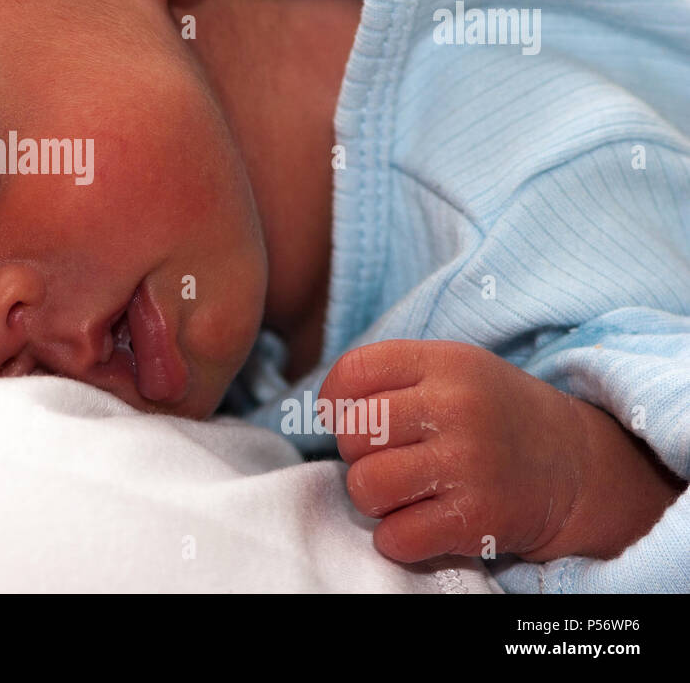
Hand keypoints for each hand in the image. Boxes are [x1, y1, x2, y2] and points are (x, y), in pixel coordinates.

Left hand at [319, 340, 683, 563]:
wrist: (577, 465)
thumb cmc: (492, 414)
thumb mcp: (450, 370)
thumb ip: (388, 376)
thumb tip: (322, 408)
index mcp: (444, 362)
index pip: (351, 373)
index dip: (334, 402)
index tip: (351, 418)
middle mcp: (456, 408)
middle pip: (353, 433)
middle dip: (356, 453)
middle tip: (387, 457)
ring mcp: (468, 463)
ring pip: (366, 486)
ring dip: (373, 498)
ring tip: (403, 491)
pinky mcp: (478, 518)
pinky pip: (396, 537)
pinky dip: (397, 539)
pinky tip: (420, 523)